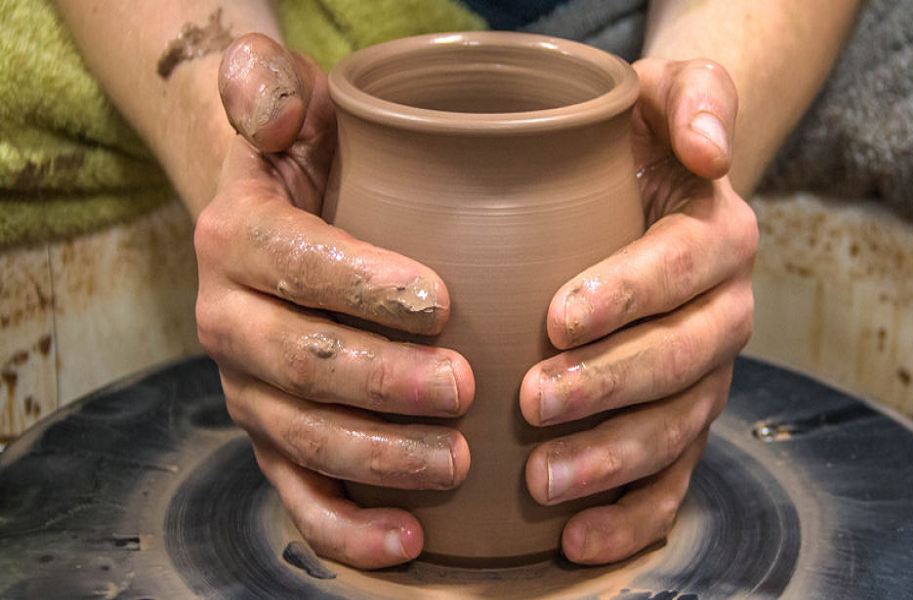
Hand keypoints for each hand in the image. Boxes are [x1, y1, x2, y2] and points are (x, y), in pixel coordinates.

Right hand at [194, 34, 474, 568]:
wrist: (286, 215)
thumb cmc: (314, 157)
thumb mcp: (296, 101)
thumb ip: (270, 84)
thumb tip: (269, 110)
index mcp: (237, 237)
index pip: (292, 262)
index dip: (360, 285)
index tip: (441, 300)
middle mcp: (229, 320)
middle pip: (299, 363)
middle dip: (381, 383)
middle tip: (464, 386)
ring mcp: (251, 388)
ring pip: (302, 437)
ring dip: (377, 458)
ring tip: (454, 462)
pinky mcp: (276, 436)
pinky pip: (299, 493)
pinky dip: (346, 528)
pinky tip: (409, 541)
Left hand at [519, 57, 757, 563]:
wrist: (650, 185)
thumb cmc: (635, 142)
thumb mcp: (662, 93)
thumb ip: (697, 98)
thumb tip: (711, 148)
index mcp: (720, 236)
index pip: (684, 267)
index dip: (629, 294)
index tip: (557, 317)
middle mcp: (724, 310)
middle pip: (682, 359)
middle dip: (611, 386)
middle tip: (535, 402)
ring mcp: (704, 374)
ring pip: (676, 428)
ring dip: (614, 460)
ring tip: (546, 481)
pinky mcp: (679, 419)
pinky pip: (670, 476)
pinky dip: (632, 513)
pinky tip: (578, 538)